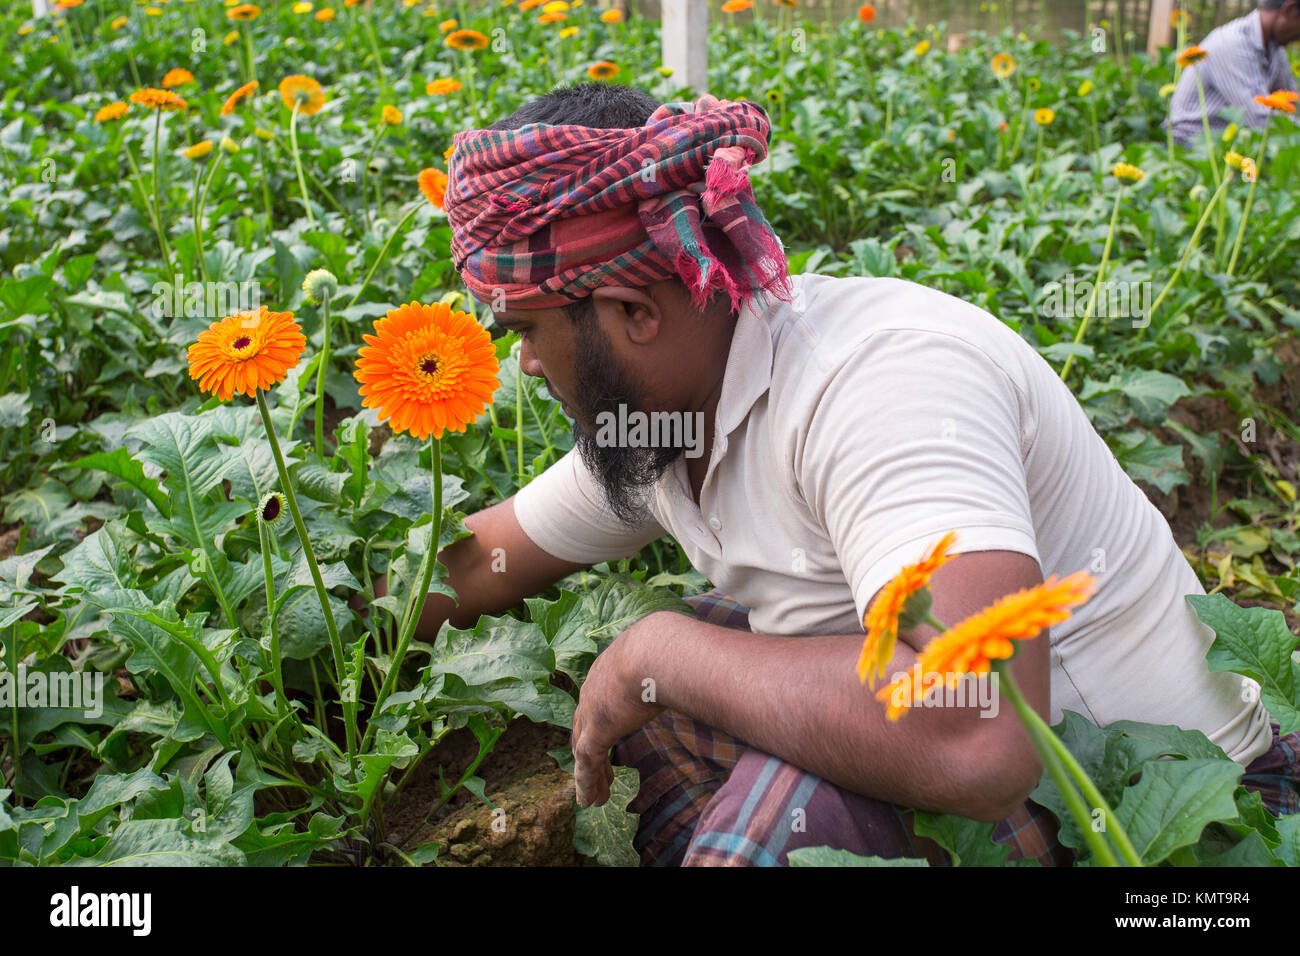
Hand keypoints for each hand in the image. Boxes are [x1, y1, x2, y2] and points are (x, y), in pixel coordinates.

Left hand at [570, 615, 665, 807]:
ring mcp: (591, 711)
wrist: (656, 651)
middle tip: (597, 772)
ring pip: (583, 750)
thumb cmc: (669, 650)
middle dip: (589, 751)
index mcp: (607, 670)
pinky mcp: (596, 731)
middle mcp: (592, 689)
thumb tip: (698, 671)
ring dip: (590, 775)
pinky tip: (590, 800)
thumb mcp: (664, 659)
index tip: (606, 738)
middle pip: (584, 727)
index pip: (596, 702)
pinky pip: (587, 763)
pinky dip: (587, 783)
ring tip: (593, 798)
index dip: (599, 723)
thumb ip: (670, 670)